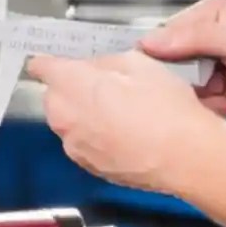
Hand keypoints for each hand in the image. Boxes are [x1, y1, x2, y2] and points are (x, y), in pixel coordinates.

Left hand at [26, 51, 220, 192]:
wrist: (184, 157)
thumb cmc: (164, 109)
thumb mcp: (138, 62)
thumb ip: (106, 61)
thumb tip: (97, 67)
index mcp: (70, 83)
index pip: (41, 66)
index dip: (50, 62)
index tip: (53, 62)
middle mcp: (63, 115)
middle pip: (56, 95)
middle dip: (75, 88)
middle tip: (109, 85)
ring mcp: (73, 143)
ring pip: (70, 121)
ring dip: (87, 114)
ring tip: (124, 112)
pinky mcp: (87, 165)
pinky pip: (84, 143)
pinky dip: (97, 137)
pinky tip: (126, 133)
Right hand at [141, 0, 225, 115]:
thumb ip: (198, 38)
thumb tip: (149, 41)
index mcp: (206, 14)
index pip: (160, 35)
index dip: (162, 60)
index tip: (180, 77)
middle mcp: (202, 35)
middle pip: (165, 63)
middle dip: (184, 83)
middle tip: (211, 88)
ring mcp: (206, 61)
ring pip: (177, 86)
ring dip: (198, 98)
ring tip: (222, 97)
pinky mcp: (211, 84)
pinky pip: (192, 100)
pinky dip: (207, 107)